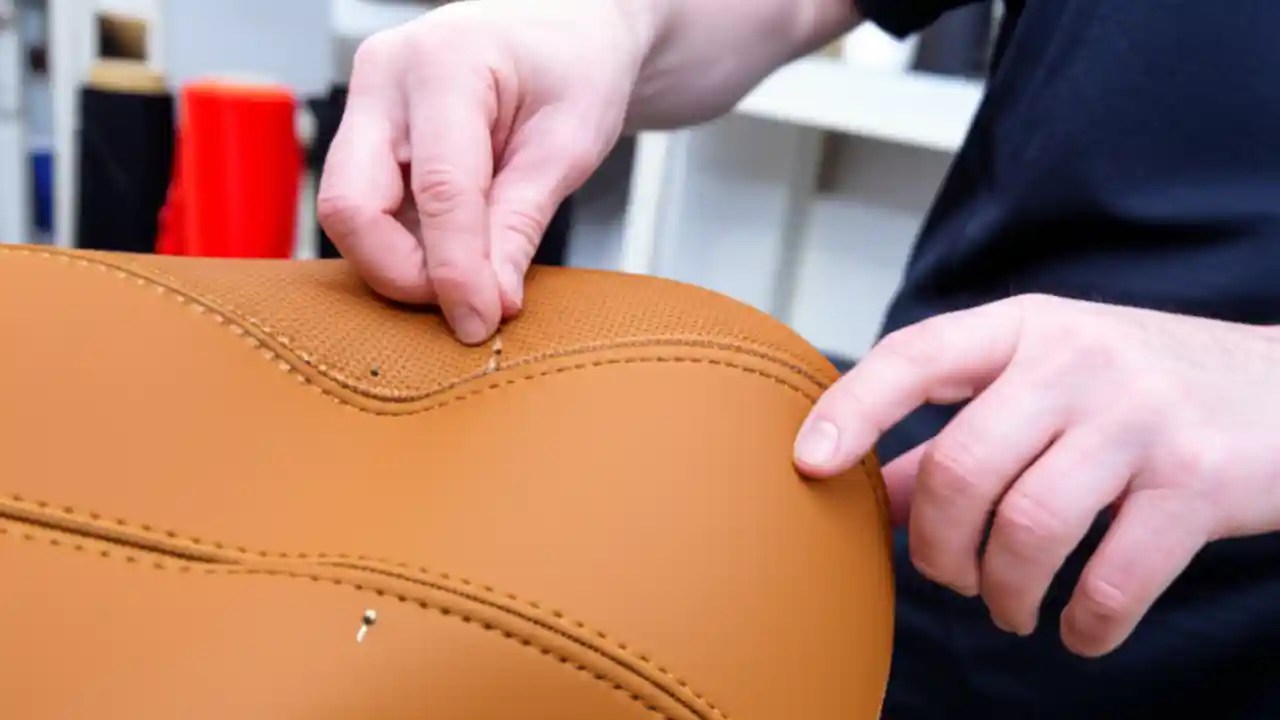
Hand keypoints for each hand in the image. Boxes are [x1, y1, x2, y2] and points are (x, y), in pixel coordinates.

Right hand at [317, 0, 859, 343]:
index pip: (439, 189)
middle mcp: (386, 76)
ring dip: (401, 264)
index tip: (480, 322)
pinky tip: (451, 253)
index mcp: (447, 61)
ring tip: (470, 274)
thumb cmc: (574, 67)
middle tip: (467, 303)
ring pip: (348, 214)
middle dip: (401, 273)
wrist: (562, 30)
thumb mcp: (571, 141)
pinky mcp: (364, 134)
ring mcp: (366, 103)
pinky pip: (364, 209)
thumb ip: (523, 221)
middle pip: (352, 204)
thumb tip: (490, 300)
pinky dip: (402, 246)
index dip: (455, 270)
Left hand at [794, 294, 1279, 656]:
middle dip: (938, 546)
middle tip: (951, 578)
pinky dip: (1082, 627)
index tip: (807, 463)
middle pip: (963, 466)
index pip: (917, 355)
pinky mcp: (1198, 484)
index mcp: (1026, 328)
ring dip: (1002, 592)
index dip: (853, 409)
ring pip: (1028, 528)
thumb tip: (871, 491)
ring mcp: (1142, 419)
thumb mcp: (1047, 383)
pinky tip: (1078, 631)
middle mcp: (1078, 361)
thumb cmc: (1142, 390)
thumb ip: (960, 431)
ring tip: (1009, 607)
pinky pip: (1112, 581)